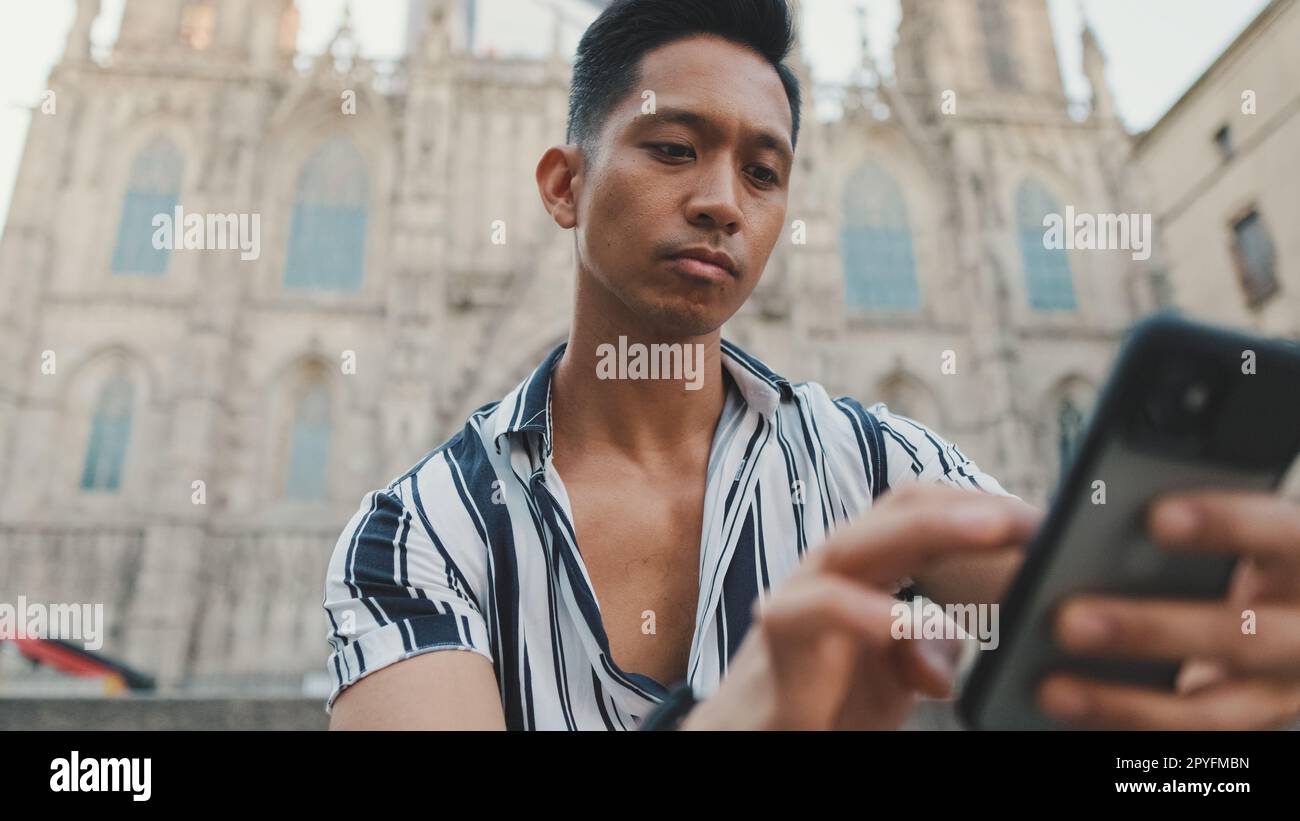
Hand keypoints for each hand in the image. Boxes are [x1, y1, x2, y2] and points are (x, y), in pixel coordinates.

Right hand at [680, 483, 1041, 729]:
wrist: (760, 742)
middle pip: (897, 508)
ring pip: (856, 541)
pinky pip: (820, 609)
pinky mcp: (779, 637)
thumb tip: (958, 630)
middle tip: (1030, 517)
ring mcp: (798, 595)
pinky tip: (914, 620)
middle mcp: (830, 568)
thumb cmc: (826, 700)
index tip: (1043, 522)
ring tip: (994, 532)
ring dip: (931, 530)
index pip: (920, 507)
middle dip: (965, 505)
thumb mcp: (899, 670)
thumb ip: (931, 642)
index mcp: (864, 566)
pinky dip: (869, 611)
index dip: (979, 505)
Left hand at [1040, 490, 1299, 729]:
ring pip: (1214, 713)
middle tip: (1066, 621)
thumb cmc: (1218, 552)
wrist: (1270, 610)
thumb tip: (1063, 525)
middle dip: (1152, 630)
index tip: (1155, 518)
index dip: (1226, 524)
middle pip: (1243, 638)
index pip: (1280, 534)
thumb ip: (1157, 517)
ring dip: (1126, 705)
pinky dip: (1129, 731)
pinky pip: (1190, 745)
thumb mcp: (1215, 524)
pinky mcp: (1247, 728)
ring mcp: (1279, 692)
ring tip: (1051, 690)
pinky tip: (1072, 715)